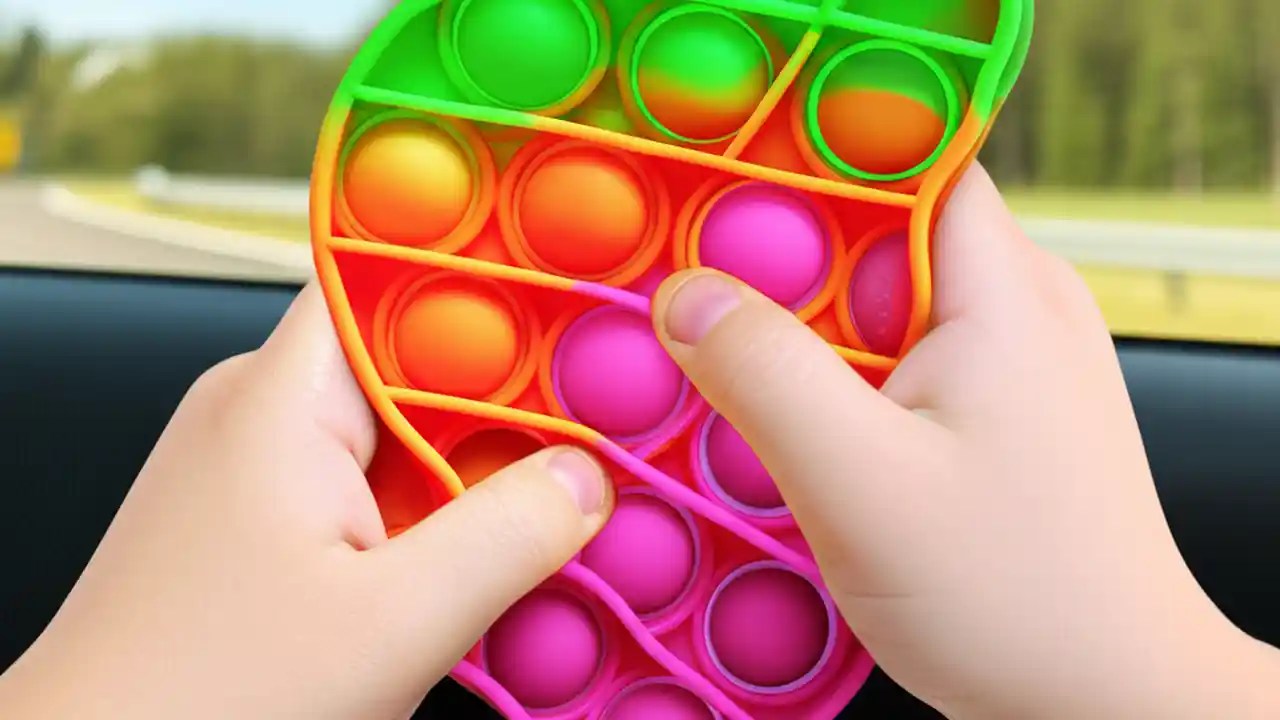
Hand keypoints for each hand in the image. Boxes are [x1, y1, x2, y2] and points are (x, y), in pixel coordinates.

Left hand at [0, 285, 614, 719]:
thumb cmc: (189, 706)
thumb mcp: (388, 629)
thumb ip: (505, 539)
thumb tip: (584, 479)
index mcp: (280, 402)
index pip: (396, 276)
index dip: (494, 282)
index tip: (579, 312)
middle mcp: (265, 416)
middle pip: (416, 360)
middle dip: (508, 400)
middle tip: (589, 439)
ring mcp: (265, 470)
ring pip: (404, 434)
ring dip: (478, 469)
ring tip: (547, 511)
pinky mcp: (271, 523)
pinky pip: (377, 488)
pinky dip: (437, 516)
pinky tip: (479, 562)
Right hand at [651, 167, 1279, 718]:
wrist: (1106, 702)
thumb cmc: (1015, 602)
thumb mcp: (862, 484)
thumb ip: (766, 374)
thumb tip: (685, 297)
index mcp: (1005, 293)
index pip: (910, 160)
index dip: (813, 163)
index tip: (722, 197)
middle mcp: (1021, 308)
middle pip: (882, 232)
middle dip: (788, 259)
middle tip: (705, 299)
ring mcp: (1012, 364)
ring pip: (883, 302)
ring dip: (807, 327)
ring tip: (736, 367)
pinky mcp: (995, 415)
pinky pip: (900, 360)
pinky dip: (839, 376)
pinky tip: (795, 425)